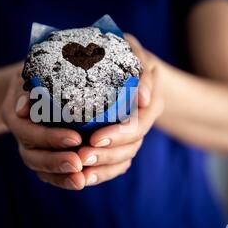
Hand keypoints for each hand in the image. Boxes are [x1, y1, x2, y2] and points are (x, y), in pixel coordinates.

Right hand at [1, 64, 86, 189]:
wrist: (36, 82)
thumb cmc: (39, 72)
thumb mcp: (30, 71)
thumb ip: (28, 87)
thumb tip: (23, 108)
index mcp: (14, 115)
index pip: (28, 132)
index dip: (50, 138)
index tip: (76, 138)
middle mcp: (21, 136)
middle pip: (32, 157)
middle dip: (55, 162)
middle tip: (78, 164)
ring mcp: (31, 149)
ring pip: (41, 170)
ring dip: (61, 177)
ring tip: (82, 180)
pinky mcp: (44, 156)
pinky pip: (51, 175)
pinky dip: (64, 179)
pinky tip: (84, 180)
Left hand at [77, 34, 163, 185]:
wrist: (126, 66)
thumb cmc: (126, 52)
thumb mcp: (134, 49)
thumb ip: (140, 63)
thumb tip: (143, 99)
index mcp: (148, 102)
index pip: (136, 125)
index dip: (118, 134)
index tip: (95, 139)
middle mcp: (142, 121)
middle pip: (130, 148)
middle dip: (106, 155)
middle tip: (82, 157)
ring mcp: (131, 134)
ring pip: (122, 160)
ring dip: (102, 168)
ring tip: (80, 172)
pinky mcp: (118, 142)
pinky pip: (115, 164)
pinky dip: (100, 173)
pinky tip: (82, 178)